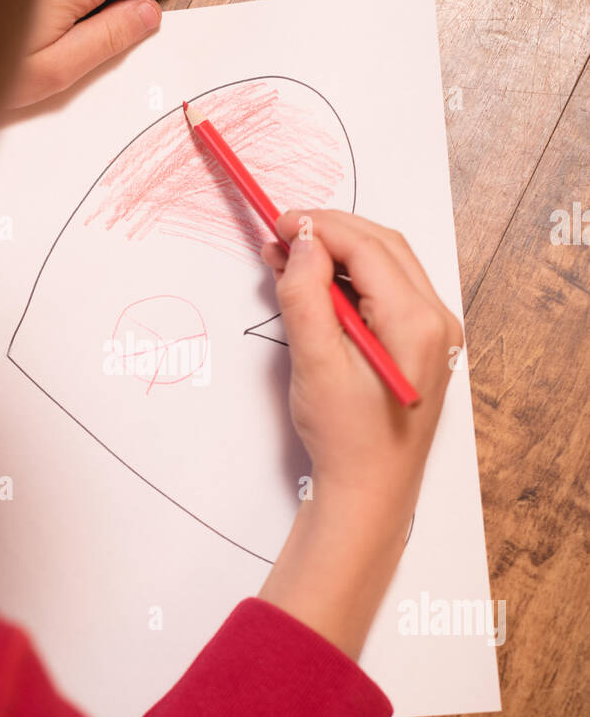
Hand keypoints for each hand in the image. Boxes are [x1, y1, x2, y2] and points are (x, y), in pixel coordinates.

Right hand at [258, 209, 463, 657]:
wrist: (370, 492)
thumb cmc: (346, 439)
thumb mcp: (315, 363)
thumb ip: (306, 296)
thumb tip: (304, 241)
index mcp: (417, 323)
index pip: (368, 247)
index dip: (321, 226)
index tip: (280, 224)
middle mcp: (436, 320)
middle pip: (383, 246)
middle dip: (330, 232)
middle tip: (281, 236)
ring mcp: (433, 331)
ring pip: (386, 264)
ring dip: (338, 253)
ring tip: (290, 259)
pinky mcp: (421, 342)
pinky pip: (387, 290)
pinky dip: (351, 278)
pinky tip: (316, 285)